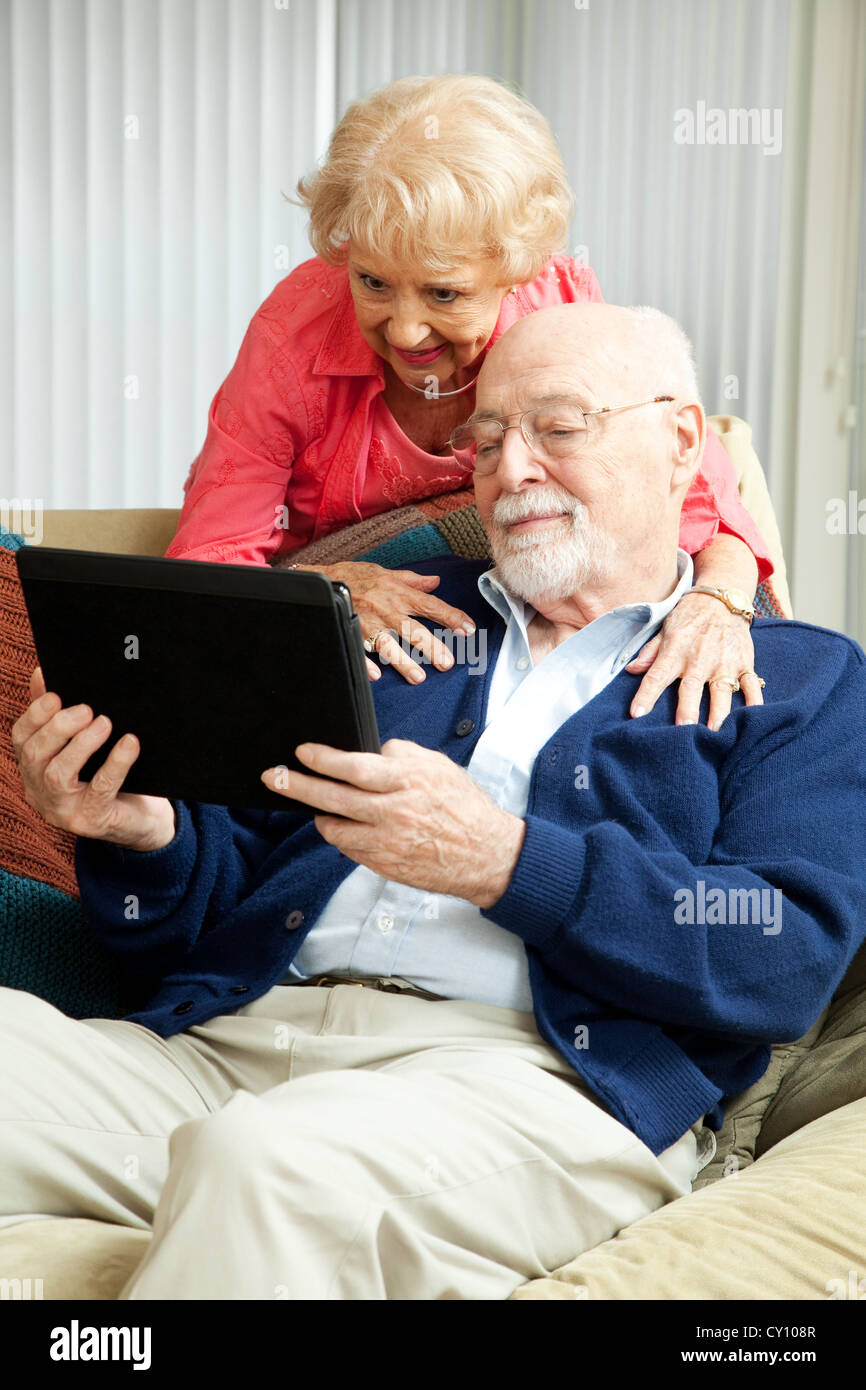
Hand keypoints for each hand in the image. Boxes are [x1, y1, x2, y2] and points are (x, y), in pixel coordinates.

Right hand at [11, 665, 176, 850]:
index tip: (56, 695)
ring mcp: (62, 810)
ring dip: (81, 744)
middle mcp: (39, 790)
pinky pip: (100, 790)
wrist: (140, 819)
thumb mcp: (82, 745)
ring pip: (58, 775)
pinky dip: (114, 763)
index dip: (35, 714)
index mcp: (34, 768)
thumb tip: (42, 672)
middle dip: (58, 727)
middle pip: (34, 755)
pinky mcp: (90, 821)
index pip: (20, 737)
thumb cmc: (108, 775)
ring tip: (105, 723)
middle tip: (87, 709)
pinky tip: (129, 743)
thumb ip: (59, 714)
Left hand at [261, 739, 524, 908]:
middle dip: (298, 785)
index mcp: (409, 780)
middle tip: (273, 777)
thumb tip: (371, 751)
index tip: (303, 752)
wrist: (487, 854)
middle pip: (333, 797)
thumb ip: (402, 756)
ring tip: (314, 804)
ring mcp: (388, 841)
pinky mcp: (385, 864)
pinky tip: (342, 826)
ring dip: (319, 814)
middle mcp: (395, 811)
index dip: (324, 759)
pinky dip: (340, 835)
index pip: (355, 767)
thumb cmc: (464, 807)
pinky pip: (348, 848)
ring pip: (334, 827)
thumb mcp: (438, 767)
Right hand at [314, 561, 476, 684]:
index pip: (430, 605)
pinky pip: (358, 650)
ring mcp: (366, 623)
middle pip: (412, 629)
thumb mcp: (384, 572)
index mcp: (396, 592)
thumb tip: (435, 581)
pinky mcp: (350, 632)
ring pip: (388, 645)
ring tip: (418, 678)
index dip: (451, 616)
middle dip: (431, 646)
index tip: (468, 628)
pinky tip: (376, 675)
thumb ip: (411, 580)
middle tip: (447, 663)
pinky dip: (366, 663)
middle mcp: (384, 608)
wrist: (320, 580)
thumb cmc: (354, 577)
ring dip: (403, 662)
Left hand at [626, 595, 763, 729]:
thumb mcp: (665, 630)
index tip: (637, 715)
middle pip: (691, 688)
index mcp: (675, 652)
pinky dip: (754, 700)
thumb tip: (632, 670)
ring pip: (722, 690)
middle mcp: (699, 659)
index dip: (646, 696)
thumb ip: (650, 652)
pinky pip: (750, 684)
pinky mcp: (744, 662)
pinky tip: (751, 716)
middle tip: (683, 729)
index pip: (656, 676)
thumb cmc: (689, 617)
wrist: (722, 598)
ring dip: (719, 711)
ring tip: (716, 731)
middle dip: (687, 709)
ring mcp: (724, 661)